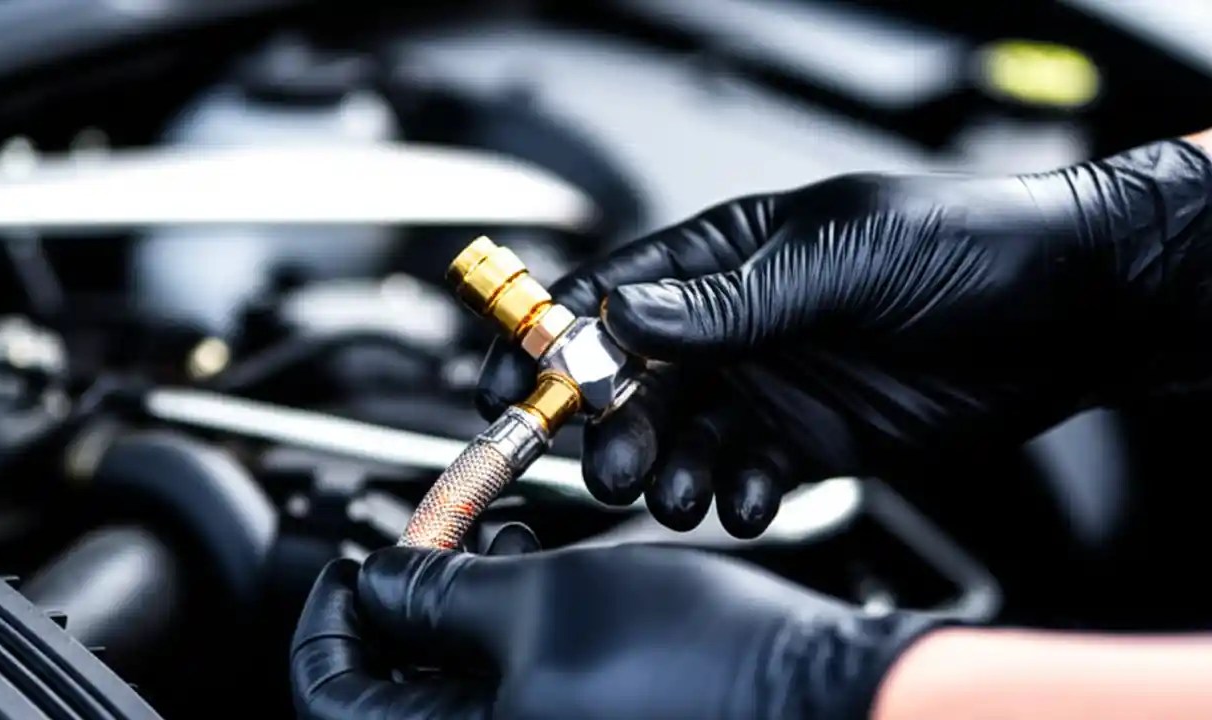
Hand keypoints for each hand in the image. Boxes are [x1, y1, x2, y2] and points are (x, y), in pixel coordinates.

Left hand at [290, 541, 942, 719]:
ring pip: (455, 694)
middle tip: (427, 542)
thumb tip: (376, 581)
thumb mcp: (539, 601)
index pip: (325, 693)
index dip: (325, 616)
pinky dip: (508, 641)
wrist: (818, 693)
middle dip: (399, 607)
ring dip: (456, 616)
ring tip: (491, 542)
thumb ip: (434, 592)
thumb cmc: (697, 664)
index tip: (350, 560)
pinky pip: (513, 700)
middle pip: (390, 696)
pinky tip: (540, 582)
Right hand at [478, 138, 1211, 536]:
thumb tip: (623, 312)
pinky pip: (748, 477)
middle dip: (609, 425)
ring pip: (684, 439)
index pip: (615, 295)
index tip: (514, 381)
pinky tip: (751, 499)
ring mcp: (769, 385)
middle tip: (607, 461)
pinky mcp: (809, 442)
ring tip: (677, 491)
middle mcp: (735, 326)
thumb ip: (726, 299)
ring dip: (668, 471)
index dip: (555, 337)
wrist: (1063, 314)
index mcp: (726, 256)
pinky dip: (739, 496)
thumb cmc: (959, 248)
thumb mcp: (835, 262)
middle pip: (636, 382)